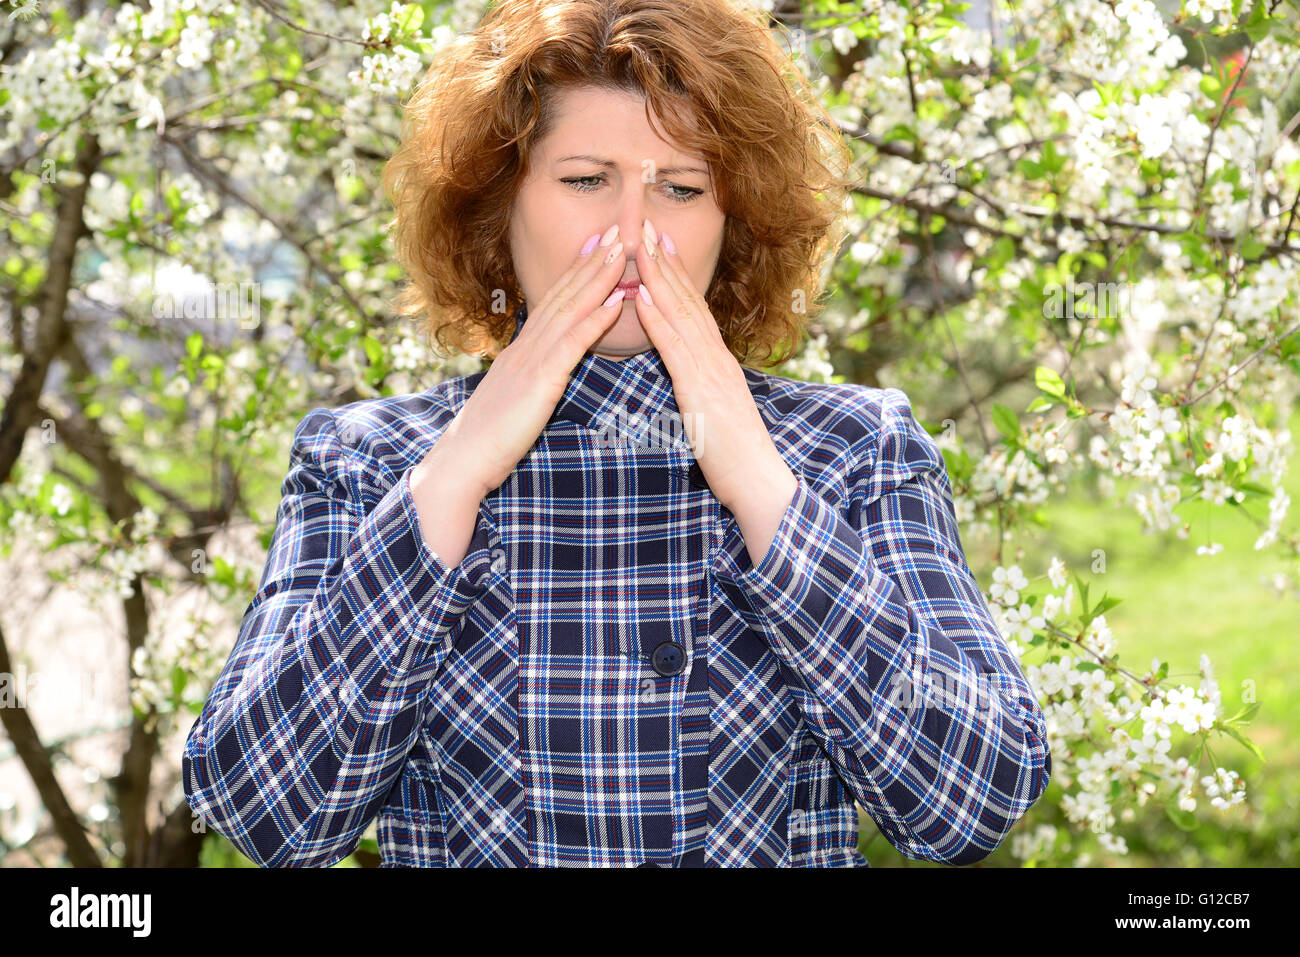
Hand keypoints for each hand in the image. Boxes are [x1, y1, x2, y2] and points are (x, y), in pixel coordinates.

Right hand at [415, 224, 627, 497]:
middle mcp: (526, 346)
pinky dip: (594, 318)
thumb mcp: (513, 399)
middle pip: (564, 294)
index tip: (600, 243)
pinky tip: (615, 300)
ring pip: (570, 309)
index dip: (579, 270)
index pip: (554, 301)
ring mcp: (532, 360)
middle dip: (594, 260)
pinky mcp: (539, 382)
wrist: (463, 461)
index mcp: (521, 350)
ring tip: (624, 250)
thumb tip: (544, 369)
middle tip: (620, 228)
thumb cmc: (488, 439)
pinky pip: (571, 344)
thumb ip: (530, 378)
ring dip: (599, 277)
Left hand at [630, 218, 793, 513]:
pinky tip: (642, 298)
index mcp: (719, 363)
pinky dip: (659, 321)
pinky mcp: (703, 393)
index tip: (659, 243)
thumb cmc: (735, 457)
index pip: (695, 309)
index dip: (676, 274)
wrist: (759, 483)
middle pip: (689, 301)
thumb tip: (687, 373)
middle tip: (645, 224)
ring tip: (640, 245)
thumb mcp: (714, 412)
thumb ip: (701, 387)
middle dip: (665, 261)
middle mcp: (718, 358)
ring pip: (682, 315)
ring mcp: (712, 372)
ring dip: (659, 277)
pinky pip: (677, 350)